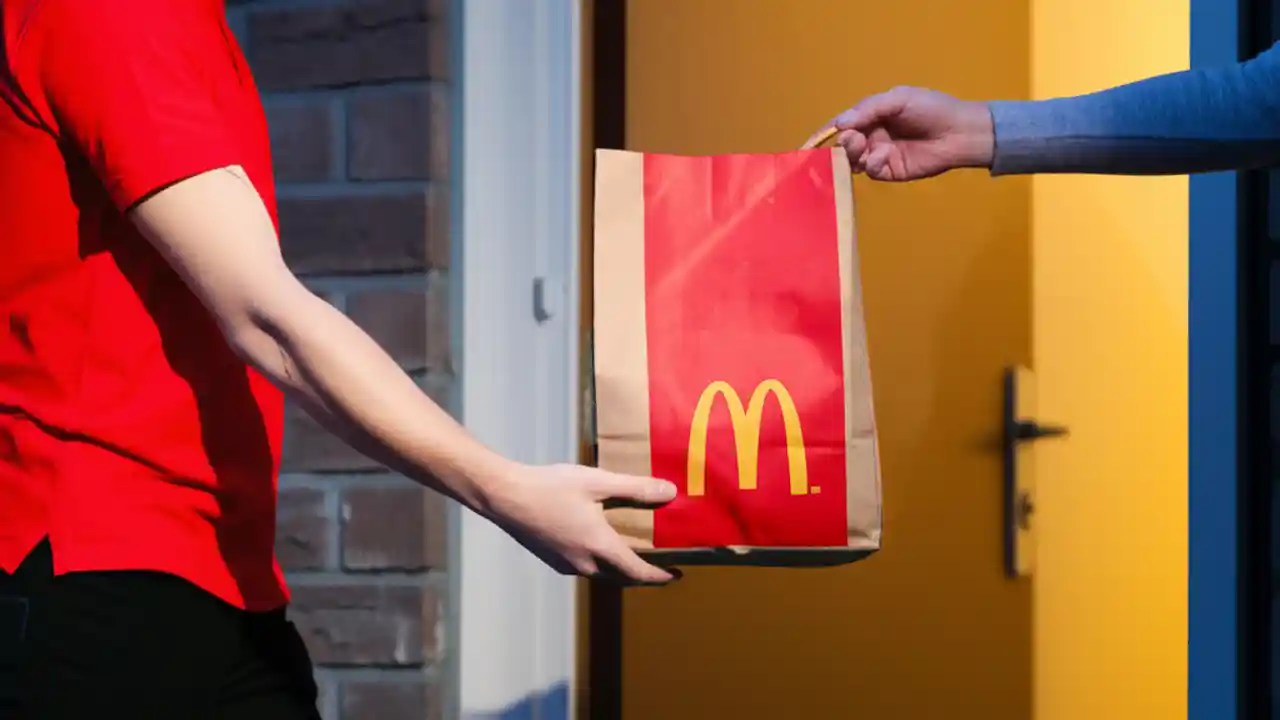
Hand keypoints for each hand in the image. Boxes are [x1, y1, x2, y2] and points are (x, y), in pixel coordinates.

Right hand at [485, 462, 679, 584]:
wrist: (505, 496)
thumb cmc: (551, 487)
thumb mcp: (597, 482)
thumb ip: (635, 488)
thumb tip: (670, 492)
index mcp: (599, 547)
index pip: (638, 573)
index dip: (660, 576)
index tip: (677, 574)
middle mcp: (584, 563)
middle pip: (622, 577)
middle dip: (642, 574)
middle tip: (660, 564)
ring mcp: (566, 564)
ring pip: (602, 573)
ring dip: (620, 568)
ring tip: (632, 551)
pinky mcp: (552, 559)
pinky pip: (584, 567)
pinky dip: (600, 561)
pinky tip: (598, 542)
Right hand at [810, 86, 994, 180]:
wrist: (959, 131)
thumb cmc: (931, 108)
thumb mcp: (898, 99)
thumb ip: (867, 110)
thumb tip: (839, 124)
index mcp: (870, 117)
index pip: (841, 126)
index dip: (824, 134)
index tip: (807, 145)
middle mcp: (871, 137)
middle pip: (844, 145)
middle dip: (843, 143)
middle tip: (852, 140)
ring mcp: (879, 156)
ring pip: (854, 161)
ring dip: (855, 154)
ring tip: (865, 146)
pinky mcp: (890, 172)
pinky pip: (872, 171)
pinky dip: (874, 164)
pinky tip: (885, 156)